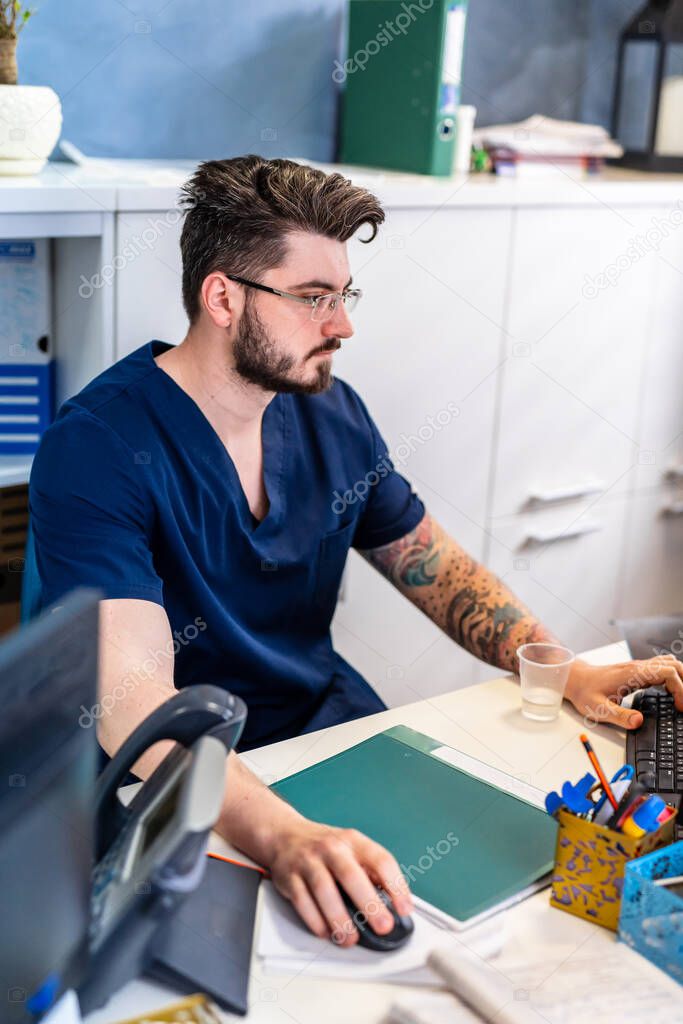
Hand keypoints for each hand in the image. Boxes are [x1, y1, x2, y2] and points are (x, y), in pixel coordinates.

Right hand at [267, 818, 411, 945]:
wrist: (285, 835)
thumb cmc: (325, 846)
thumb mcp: (352, 848)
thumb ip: (371, 871)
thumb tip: (393, 901)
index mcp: (353, 841)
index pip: (381, 860)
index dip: (396, 885)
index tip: (405, 909)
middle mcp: (331, 848)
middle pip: (351, 876)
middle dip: (370, 904)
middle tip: (383, 926)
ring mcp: (308, 862)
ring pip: (324, 891)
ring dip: (339, 919)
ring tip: (350, 938)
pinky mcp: (289, 878)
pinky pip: (303, 902)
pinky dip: (315, 921)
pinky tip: (326, 932)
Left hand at [565, 655, 682, 728]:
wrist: (574, 679)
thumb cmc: (585, 692)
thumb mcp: (599, 709)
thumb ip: (620, 717)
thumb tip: (639, 721)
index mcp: (633, 674)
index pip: (668, 673)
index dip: (680, 689)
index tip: (680, 707)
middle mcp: (638, 667)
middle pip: (673, 665)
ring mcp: (638, 667)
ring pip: (669, 663)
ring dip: (680, 678)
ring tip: (681, 699)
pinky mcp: (637, 671)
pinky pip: (662, 668)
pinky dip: (672, 677)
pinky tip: (671, 692)